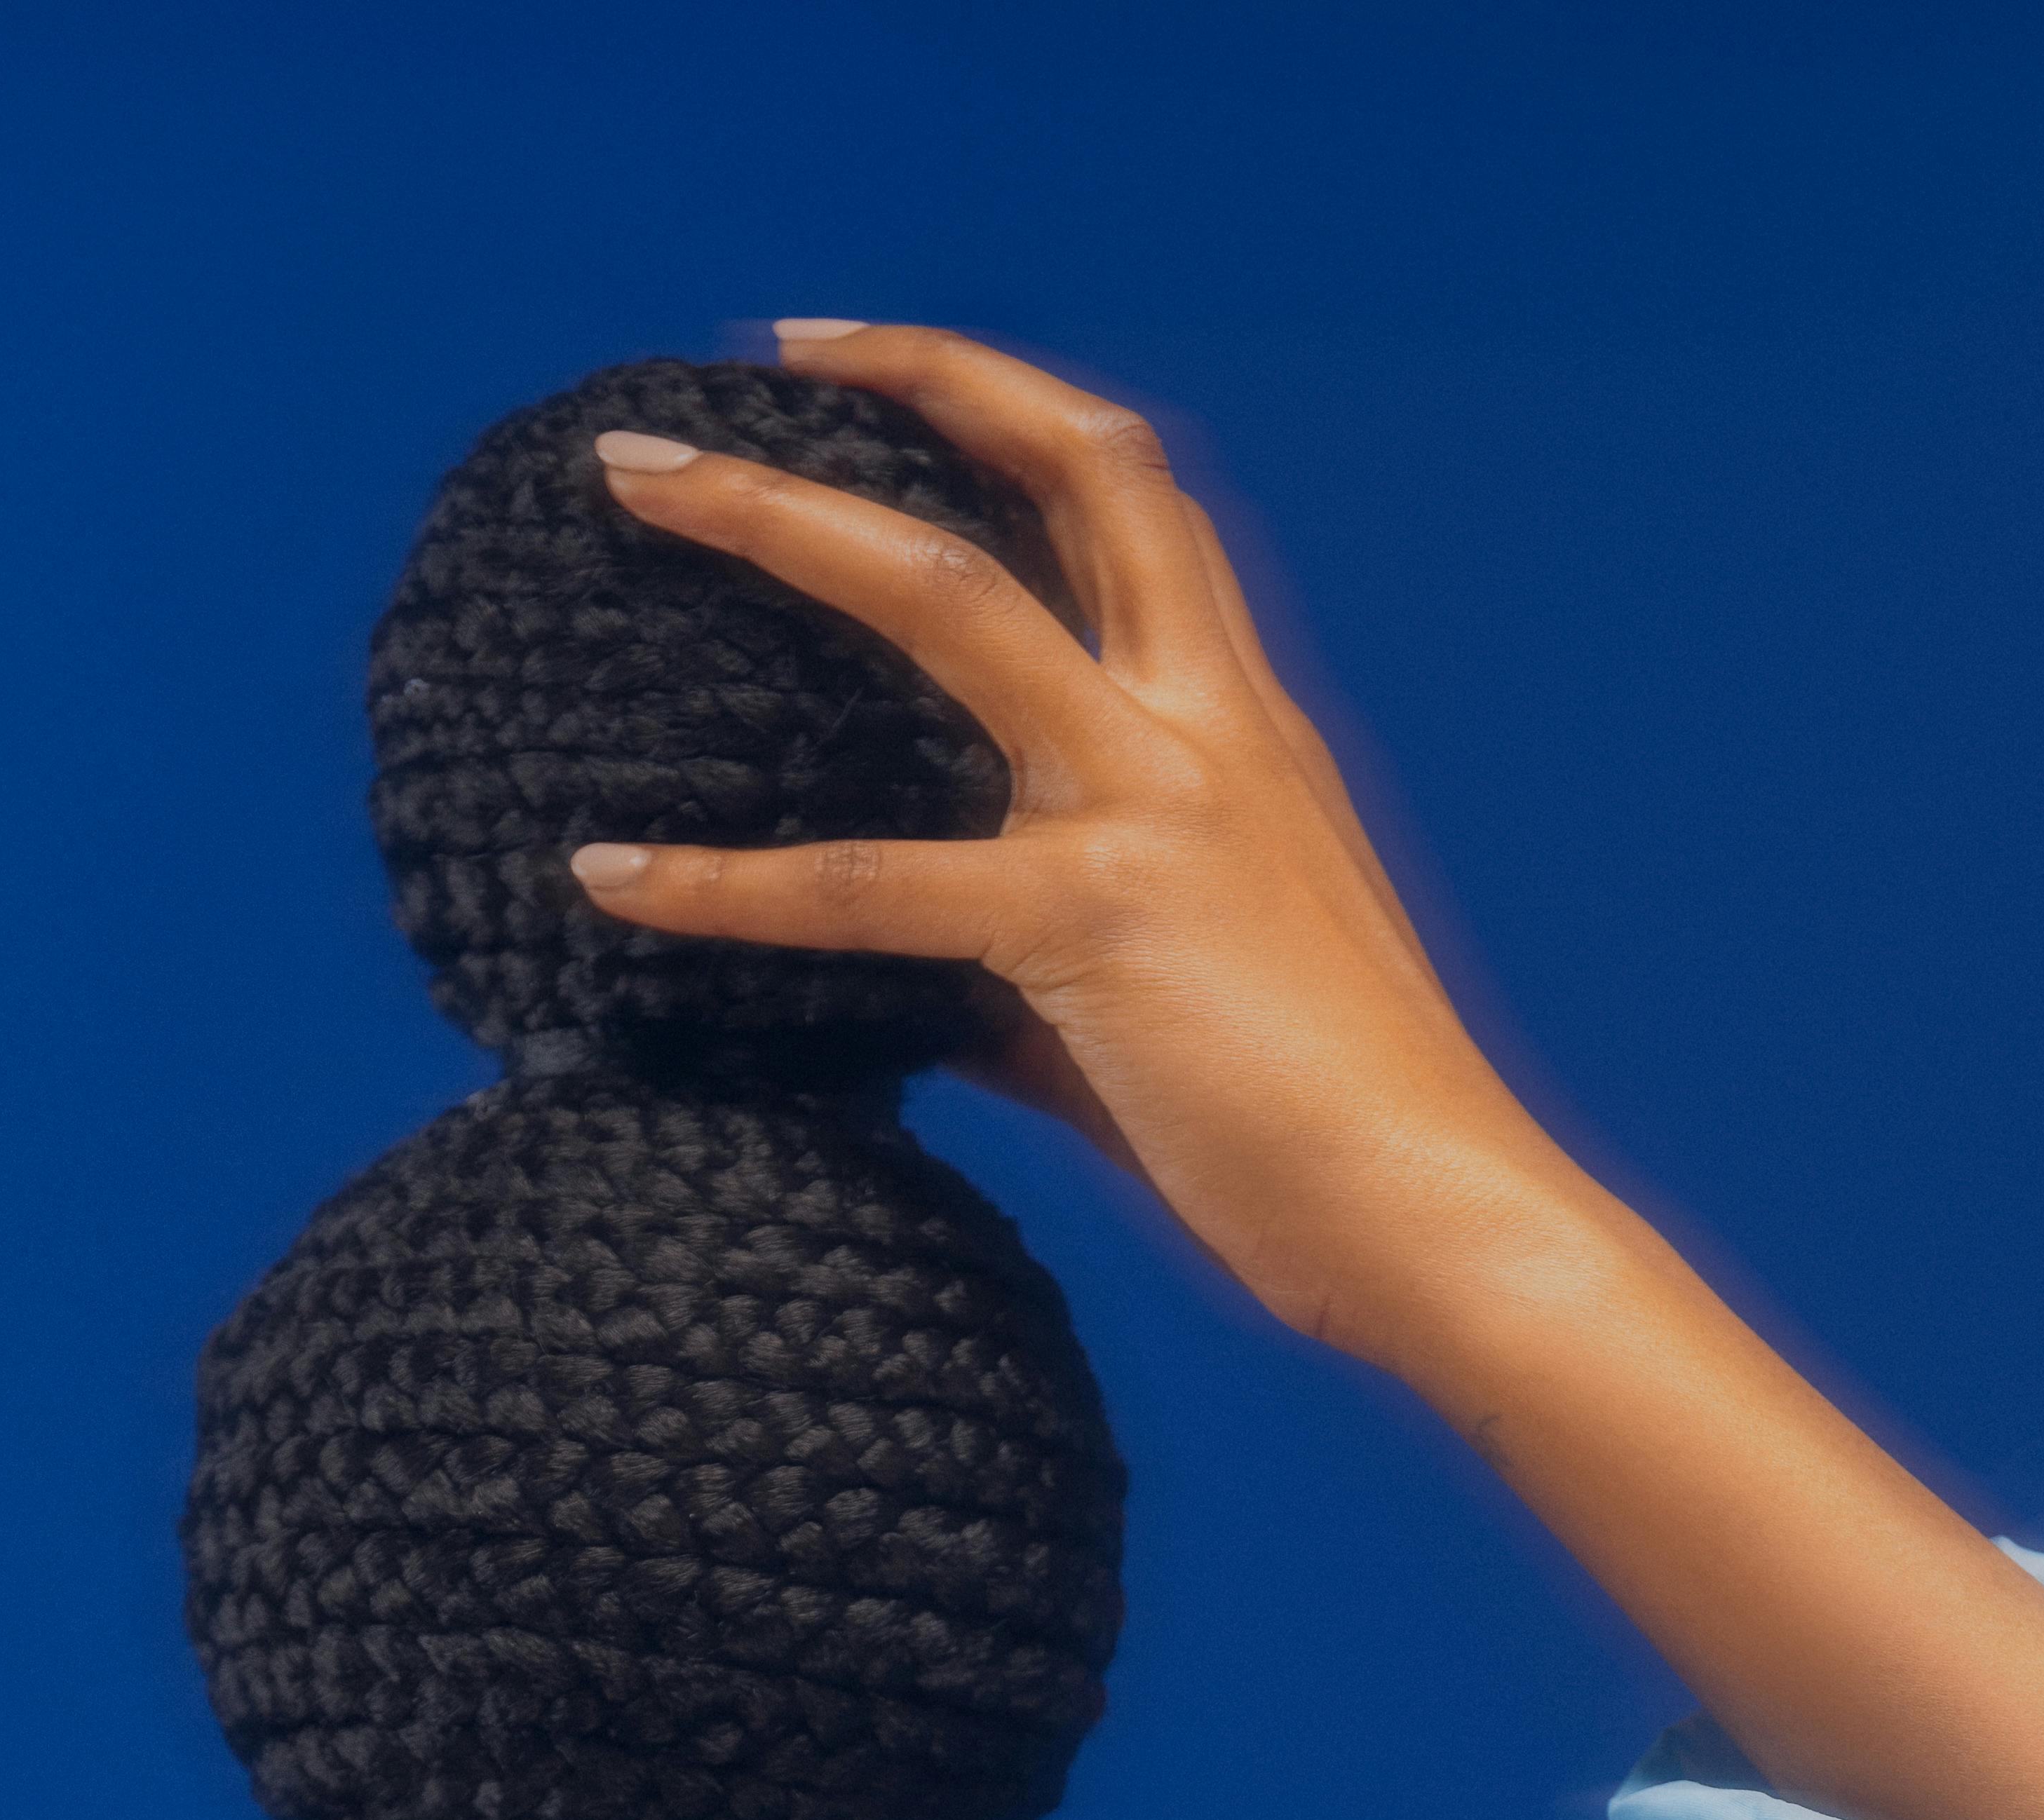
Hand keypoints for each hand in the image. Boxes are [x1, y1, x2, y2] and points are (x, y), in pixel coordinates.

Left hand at [574, 325, 1557, 1366]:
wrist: (1431, 1225)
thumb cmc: (1312, 1140)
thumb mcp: (1168, 1009)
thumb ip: (1036, 973)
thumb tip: (916, 999)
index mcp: (1239, 731)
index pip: (1126, 498)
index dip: (1000, 404)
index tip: (868, 371)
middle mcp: (1202, 731)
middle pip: (1068, 470)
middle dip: (904, 382)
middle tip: (741, 376)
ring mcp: (1146, 814)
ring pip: (946, 602)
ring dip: (781, 522)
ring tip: (633, 482)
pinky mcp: (1087, 929)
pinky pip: (868, 886)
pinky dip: (724, 882)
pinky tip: (612, 878)